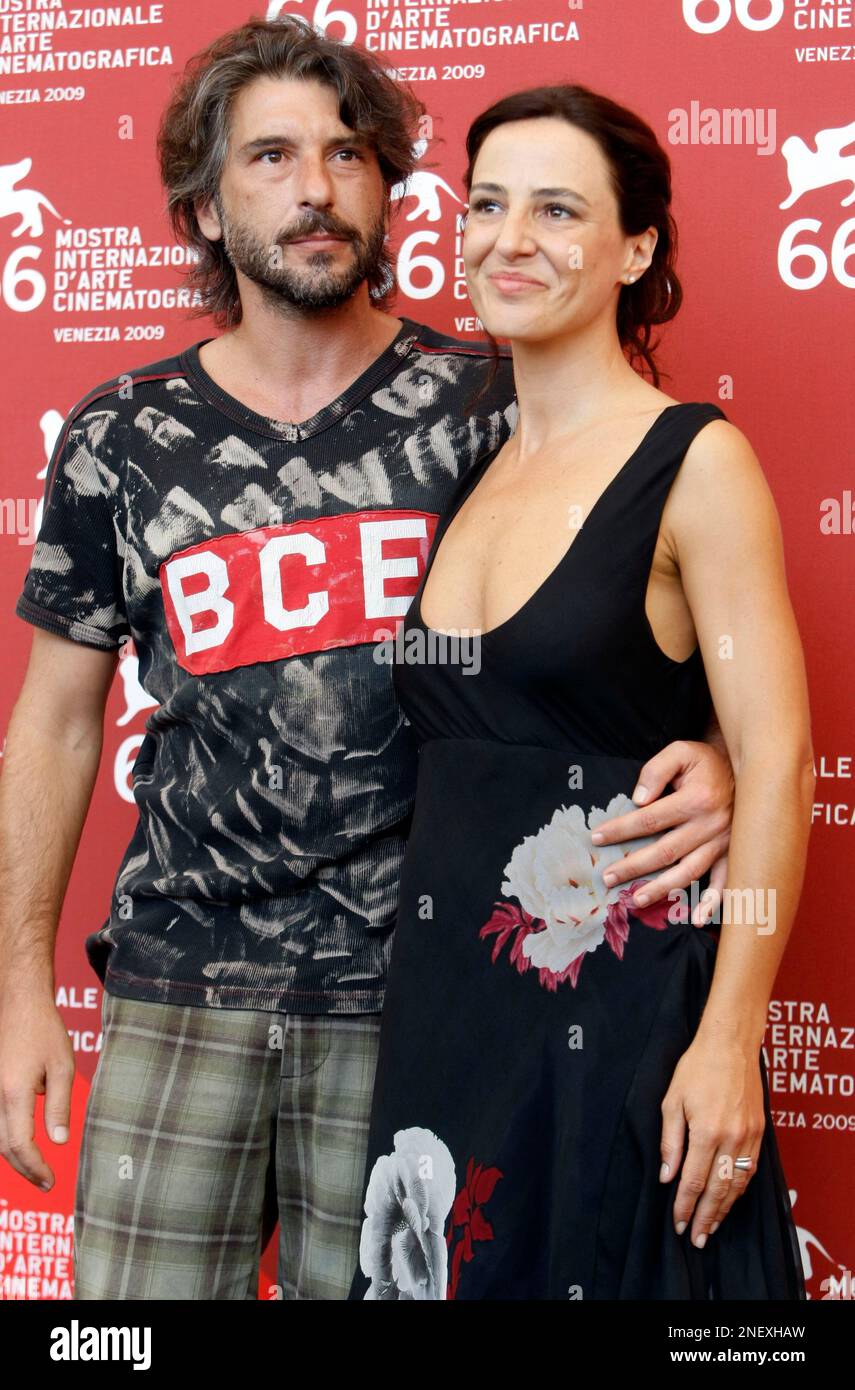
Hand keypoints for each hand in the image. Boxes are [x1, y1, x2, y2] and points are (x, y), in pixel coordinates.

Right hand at [0, 990, 74, 1188]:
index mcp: (13, 1093)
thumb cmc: (44, 1031)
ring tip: (35, 1168)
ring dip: (13, 1155)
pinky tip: (20, 1142)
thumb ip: (59, 1107)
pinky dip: (6, 1137)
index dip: (34, 1168)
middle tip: (45, 1181)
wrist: (19, 1003)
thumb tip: (59, 1142)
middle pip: (4, 1146)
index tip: (50, 1181)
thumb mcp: (62, 1067)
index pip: (20, 1145)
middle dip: (24, 1168)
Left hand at [591, 739, 733, 921]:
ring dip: (662, 889)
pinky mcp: (733, 852)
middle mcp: (711, 825)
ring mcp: (724, 843)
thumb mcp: (681, 751)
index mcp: (696, 800)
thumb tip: (638, 799)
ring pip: (689, 872)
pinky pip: (725, 882)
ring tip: (637, 900)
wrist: (750, 768)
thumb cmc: (707, 761)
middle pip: (665, 852)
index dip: (621, 830)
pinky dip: (713, 902)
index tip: (597, 838)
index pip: (650, 819)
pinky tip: (696, 918)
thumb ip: (656, 770)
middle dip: (633, 867)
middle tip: (608, 877)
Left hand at [659, 1030, 764, 1245]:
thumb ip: (671, 1141)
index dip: (684, 1205)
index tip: (678, 1224)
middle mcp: (732, 1138)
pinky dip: (740, 1189)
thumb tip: (667, 1176)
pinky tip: (730, 1199)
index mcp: (707, 1131)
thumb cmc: (696, 1068)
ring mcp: (750, 1136)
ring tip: (711, 1226)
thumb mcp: (672, 1101)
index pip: (694, 1181)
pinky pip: (751, 1170)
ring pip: (738, 1184)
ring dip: (724, 1209)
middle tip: (696, 1238)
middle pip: (719, 1190)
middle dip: (705, 1217)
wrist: (731, 1045)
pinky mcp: (760, 1132)